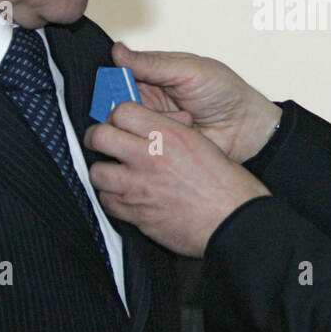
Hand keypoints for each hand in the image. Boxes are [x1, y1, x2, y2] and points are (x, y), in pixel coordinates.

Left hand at [88, 102, 270, 257]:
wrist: (233, 220)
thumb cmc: (225, 185)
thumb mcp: (201, 143)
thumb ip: (172, 132)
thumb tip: (153, 127)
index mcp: (168, 135)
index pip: (121, 111)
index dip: (117, 116)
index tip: (118, 123)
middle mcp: (150, 158)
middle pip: (99, 137)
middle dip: (98, 139)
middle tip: (104, 143)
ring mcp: (139, 188)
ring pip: (97, 172)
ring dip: (105, 172)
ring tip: (116, 173)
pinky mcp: (136, 214)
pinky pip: (107, 202)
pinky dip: (113, 199)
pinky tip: (125, 196)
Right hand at [108, 44, 280, 162]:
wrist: (246, 127)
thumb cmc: (225, 92)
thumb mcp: (190, 70)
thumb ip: (153, 63)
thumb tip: (119, 51)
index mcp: (153, 73)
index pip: (118, 74)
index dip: (111, 80)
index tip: (117, 86)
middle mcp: (148, 98)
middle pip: (115, 100)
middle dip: (123, 105)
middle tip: (145, 106)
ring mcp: (152, 122)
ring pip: (125, 123)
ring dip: (145, 122)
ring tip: (178, 118)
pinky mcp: (158, 144)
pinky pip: (141, 143)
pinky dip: (153, 139)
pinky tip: (175, 132)